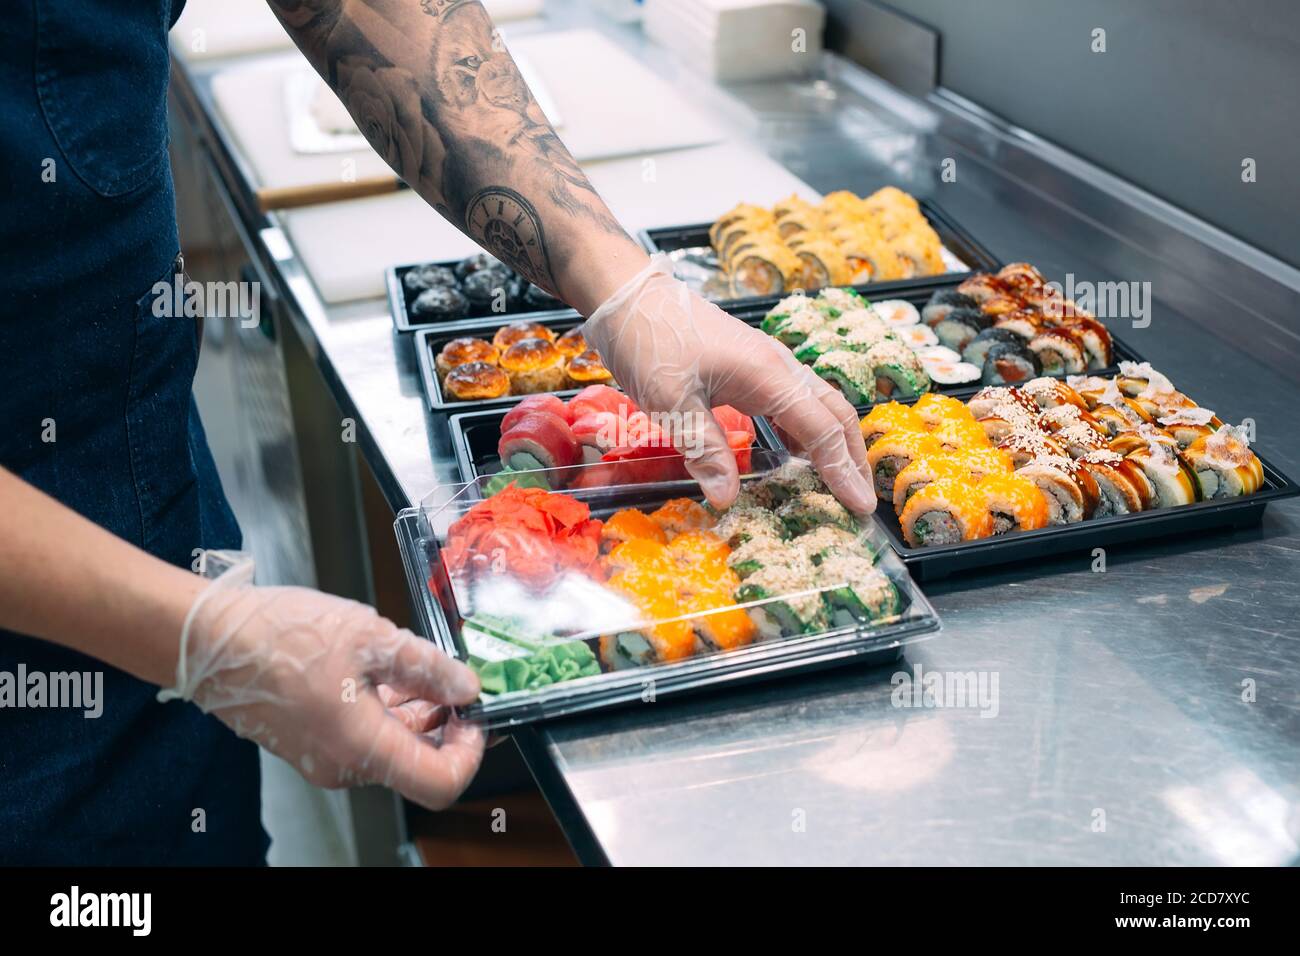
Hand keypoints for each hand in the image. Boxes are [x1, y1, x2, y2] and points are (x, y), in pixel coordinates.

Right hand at [158, 557, 483, 809]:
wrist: (207, 640)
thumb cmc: (278, 637)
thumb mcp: (371, 639)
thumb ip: (427, 667)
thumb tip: (466, 686)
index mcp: (362, 749)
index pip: (442, 783)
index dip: (472, 749)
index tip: (476, 711)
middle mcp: (344, 765)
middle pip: (419, 762)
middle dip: (446, 720)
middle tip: (453, 676)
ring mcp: (325, 756)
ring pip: (393, 745)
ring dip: (416, 709)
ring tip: (416, 661)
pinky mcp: (311, 740)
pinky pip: (365, 734)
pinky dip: (386, 706)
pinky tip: (383, 666)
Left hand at [583, 255, 875, 511]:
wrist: (630, 295)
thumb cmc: (648, 340)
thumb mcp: (669, 400)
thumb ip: (703, 448)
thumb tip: (728, 498)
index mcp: (767, 374)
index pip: (821, 429)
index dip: (843, 471)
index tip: (861, 506)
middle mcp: (778, 367)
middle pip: (835, 413)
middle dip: (853, 458)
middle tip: (863, 501)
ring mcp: (766, 364)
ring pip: (817, 405)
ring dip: (834, 443)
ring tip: (840, 483)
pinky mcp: (751, 366)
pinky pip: (793, 400)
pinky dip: (806, 430)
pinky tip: (798, 455)